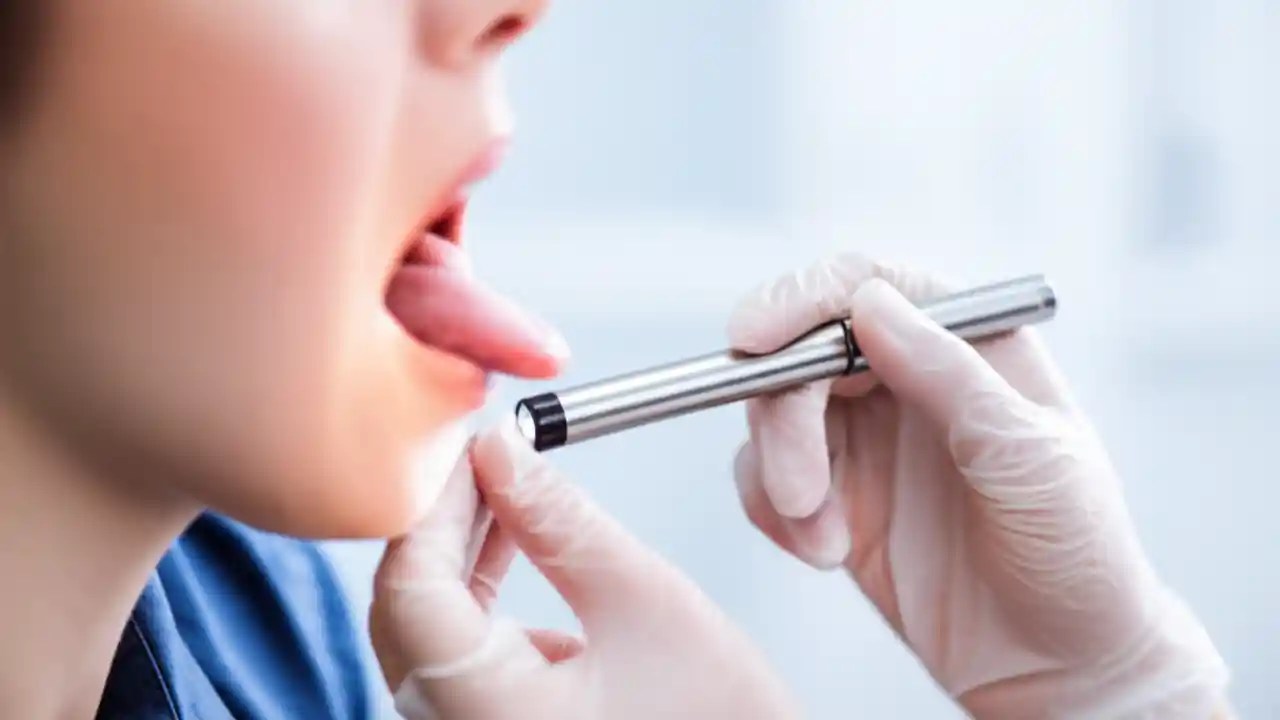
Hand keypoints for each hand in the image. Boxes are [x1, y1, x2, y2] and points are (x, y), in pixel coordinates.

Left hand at [370, 421, 798, 719]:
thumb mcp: (644, 600)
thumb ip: (559, 519)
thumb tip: (500, 452)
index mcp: (487, 714)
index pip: (409, 587)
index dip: (435, 504)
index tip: (474, 449)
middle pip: (403, 613)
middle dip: (441, 526)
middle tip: (485, 462)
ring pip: (422, 634)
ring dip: (456, 558)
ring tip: (505, 495)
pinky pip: (450, 662)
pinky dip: (473, 601)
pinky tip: (511, 553)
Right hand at [728, 254, 1228, 717]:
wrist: (1057, 665)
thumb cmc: (1075, 554)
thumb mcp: (1028, 459)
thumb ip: (949, 375)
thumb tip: (870, 302)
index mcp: (966, 344)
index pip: (867, 285)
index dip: (803, 299)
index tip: (755, 337)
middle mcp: (906, 378)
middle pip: (802, 350)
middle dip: (785, 417)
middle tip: (799, 492)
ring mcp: (866, 436)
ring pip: (773, 414)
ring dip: (781, 477)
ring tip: (823, 541)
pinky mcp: (833, 495)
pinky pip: (764, 477)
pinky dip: (773, 512)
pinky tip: (823, 552)